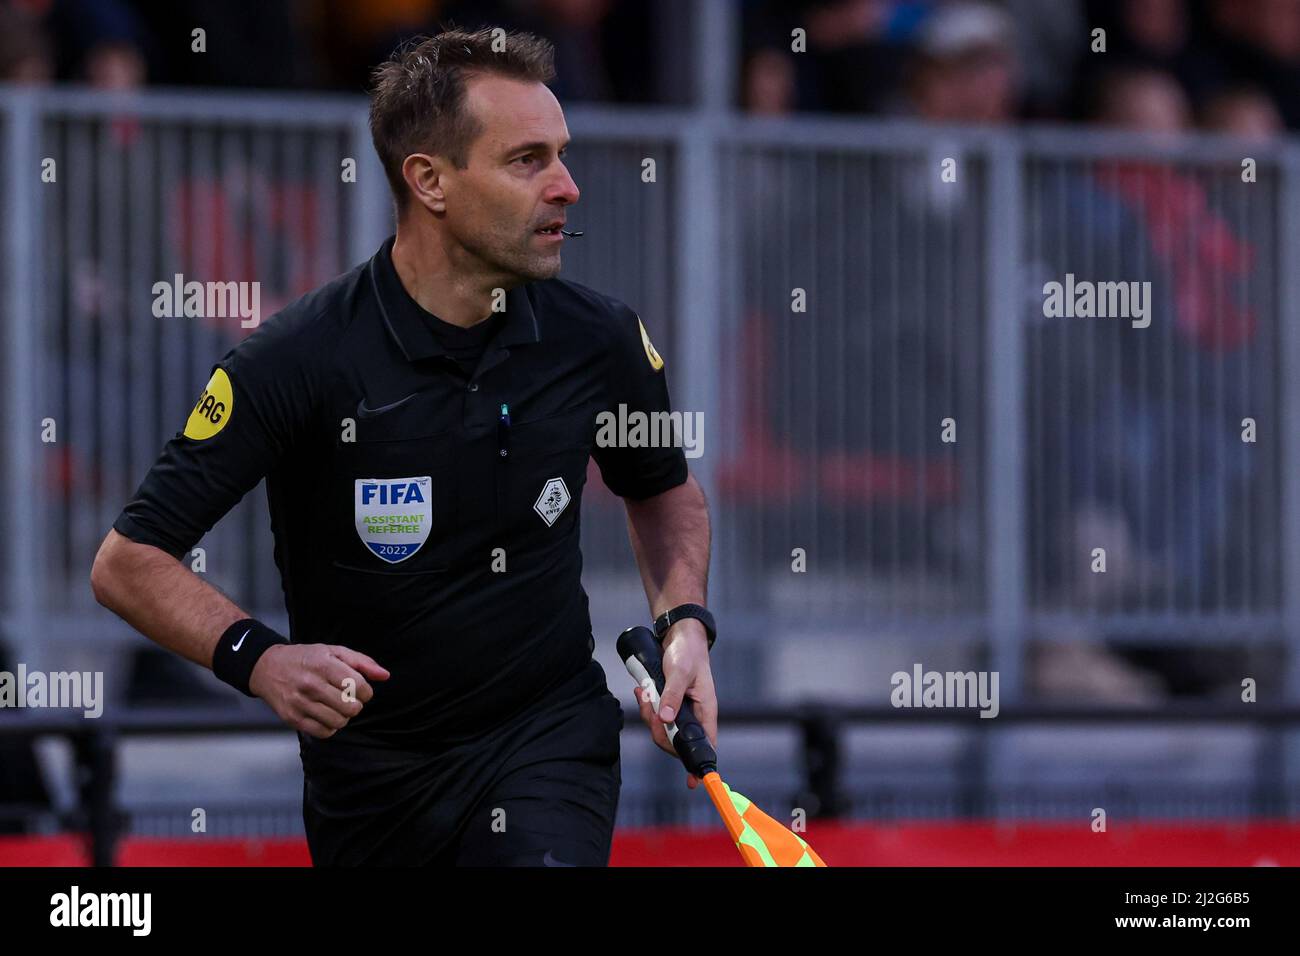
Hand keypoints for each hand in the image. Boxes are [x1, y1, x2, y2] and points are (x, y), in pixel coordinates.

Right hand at [249, 643, 390, 738]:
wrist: (267, 668)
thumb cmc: (306, 659)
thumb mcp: (334, 652)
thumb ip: (362, 662)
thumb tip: (385, 676)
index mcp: (324, 665)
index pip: (359, 686)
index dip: (366, 692)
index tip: (360, 690)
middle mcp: (311, 684)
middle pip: (351, 707)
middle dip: (355, 705)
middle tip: (348, 699)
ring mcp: (300, 703)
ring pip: (339, 722)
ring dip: (344, 717)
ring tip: (337, 707)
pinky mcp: (292, 718)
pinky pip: (323, 732)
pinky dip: (330, 727)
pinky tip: (326, 715)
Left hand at [630, 619, 717, 788]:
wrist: (680, 636)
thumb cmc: (688, 653)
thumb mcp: (681, 672)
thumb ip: (673, 695)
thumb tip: (666, 720)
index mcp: (706, 711)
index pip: (706, 745)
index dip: (698, 764)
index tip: (692, 782)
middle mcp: (695, 715)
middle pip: (675, 741)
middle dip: (658, 730)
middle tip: (650, 709)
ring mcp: (681, 711)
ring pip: (662, 729)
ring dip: (649, 716)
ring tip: (643, 693)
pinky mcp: (669, 704)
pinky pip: (656, 716)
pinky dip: (646, 707)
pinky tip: (641, 692)